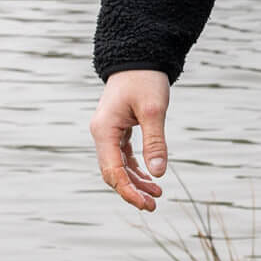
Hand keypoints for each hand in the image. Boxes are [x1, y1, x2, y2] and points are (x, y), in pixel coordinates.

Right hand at [89, 69, 170, 211]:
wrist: (140, 56)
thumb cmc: (145, 80)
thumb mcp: (154, 110)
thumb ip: (155, 142)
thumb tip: (158, 174)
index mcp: (104, 131)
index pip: (112, 171)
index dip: (128, 190)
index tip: (146, 204)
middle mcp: (102, 134)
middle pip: (112, 172)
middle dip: (131, 190)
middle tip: (153, 204)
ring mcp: (108, 131)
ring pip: (118, 165)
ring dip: (135, 181)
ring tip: (157, 194)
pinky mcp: (117, 128)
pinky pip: (123, 155)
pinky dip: (135, 167)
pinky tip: (150, 177)